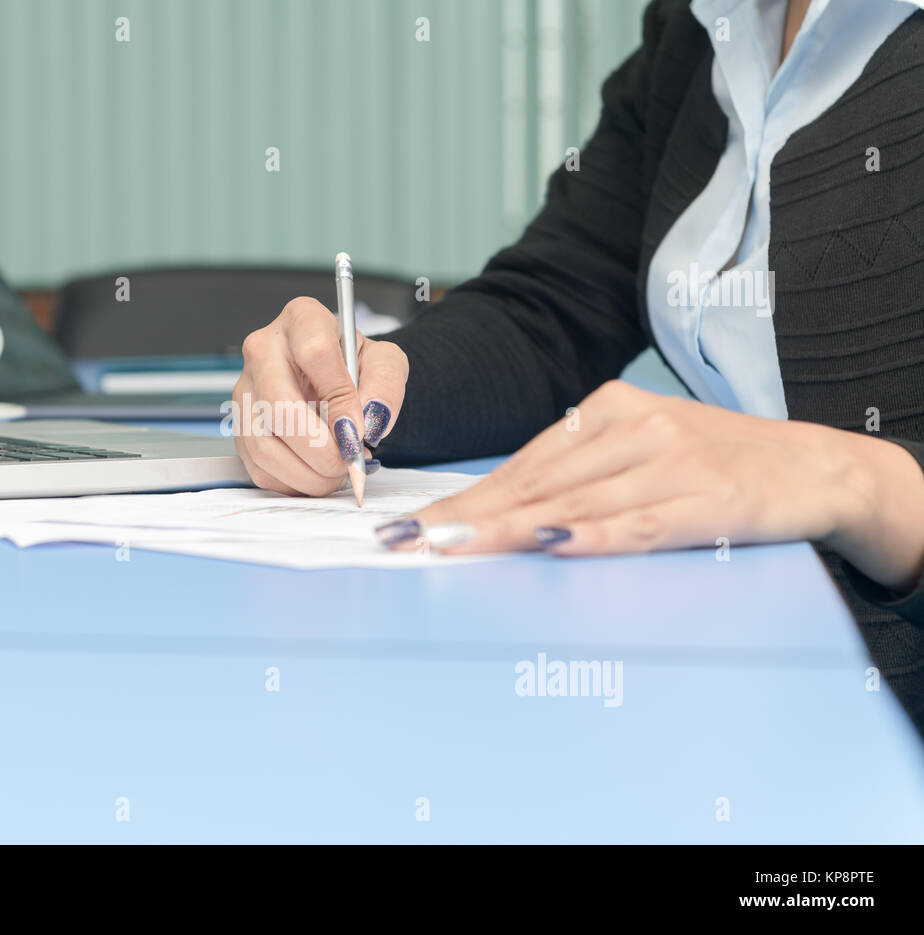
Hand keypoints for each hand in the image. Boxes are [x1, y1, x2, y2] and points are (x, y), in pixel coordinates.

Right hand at [230, 297, 408, 495]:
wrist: (333, 378)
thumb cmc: (353, 366)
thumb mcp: (384, 362)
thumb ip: (385, 385)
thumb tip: (369, 421)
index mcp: (302, 320)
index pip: (315, 355)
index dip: (341, 400)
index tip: (358, 428)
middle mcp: (264, 350)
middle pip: (280, 407)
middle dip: (321, 449)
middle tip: (347, 461)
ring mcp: (245, 388)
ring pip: (264, 444)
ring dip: (307, 473)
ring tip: (335, 472)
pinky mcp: (238, 424)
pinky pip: (258, 466)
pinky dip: (292, 482)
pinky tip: (315, 474)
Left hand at [378, 380, 923, 591]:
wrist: (816, 466)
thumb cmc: (714, 464)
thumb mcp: (643, 449)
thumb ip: (579, 472)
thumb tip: (502, 513)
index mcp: (612, 408)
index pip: (524, 462)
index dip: (466, 497)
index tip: (418, 523)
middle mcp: (637, 427)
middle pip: (537, 482)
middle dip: (469, 517)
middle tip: (414, 541)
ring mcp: (674, 461)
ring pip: (576, 501)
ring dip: (510, 529)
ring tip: (456, 549)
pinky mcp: (711, 499)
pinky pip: (640, 523)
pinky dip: (594, 537)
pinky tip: (552, 547)